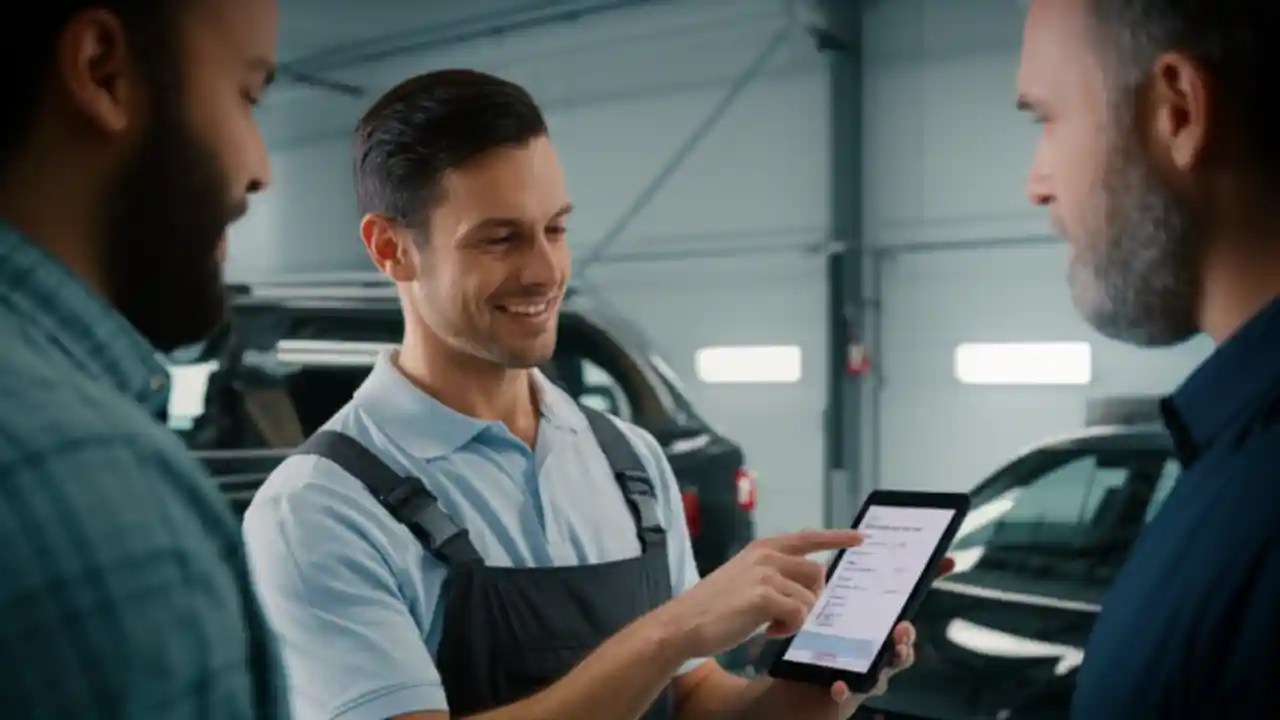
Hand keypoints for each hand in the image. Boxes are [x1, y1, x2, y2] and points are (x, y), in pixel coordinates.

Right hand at [654, 529, 864, 658]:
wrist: (684, 623)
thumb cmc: (715, 607)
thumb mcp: (747, 579)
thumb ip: (775, 576)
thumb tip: (808, 589)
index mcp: (763, 548)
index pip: (808, 538)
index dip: (836, 538)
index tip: (860, 538)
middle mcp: (766, 555)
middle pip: (817, 573)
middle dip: (814, 598)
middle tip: (793, 615)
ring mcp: (765, 573)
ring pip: (809, 598)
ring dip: (797, 618)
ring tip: (773, 625)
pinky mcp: (763, 596)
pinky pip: (798, 614)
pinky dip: (788, 628)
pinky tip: (769, 630)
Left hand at [759, 555, 956, 718]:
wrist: (793, 683)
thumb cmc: (816, 643)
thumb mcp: (826, 607)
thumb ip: (839, 583)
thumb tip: (854, 539)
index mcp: (874, 627)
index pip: (904, 606)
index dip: (929, 583)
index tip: (948, 561)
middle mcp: (876, 653)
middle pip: (901, 645)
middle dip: (906, 637)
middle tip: (901, 628)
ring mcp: (864, 676)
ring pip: (883, 673)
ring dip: (887, 664)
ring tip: (886, 654)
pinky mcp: (844, 694)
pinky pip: (847, 694)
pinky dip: (845, 690)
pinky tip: (838, 686)